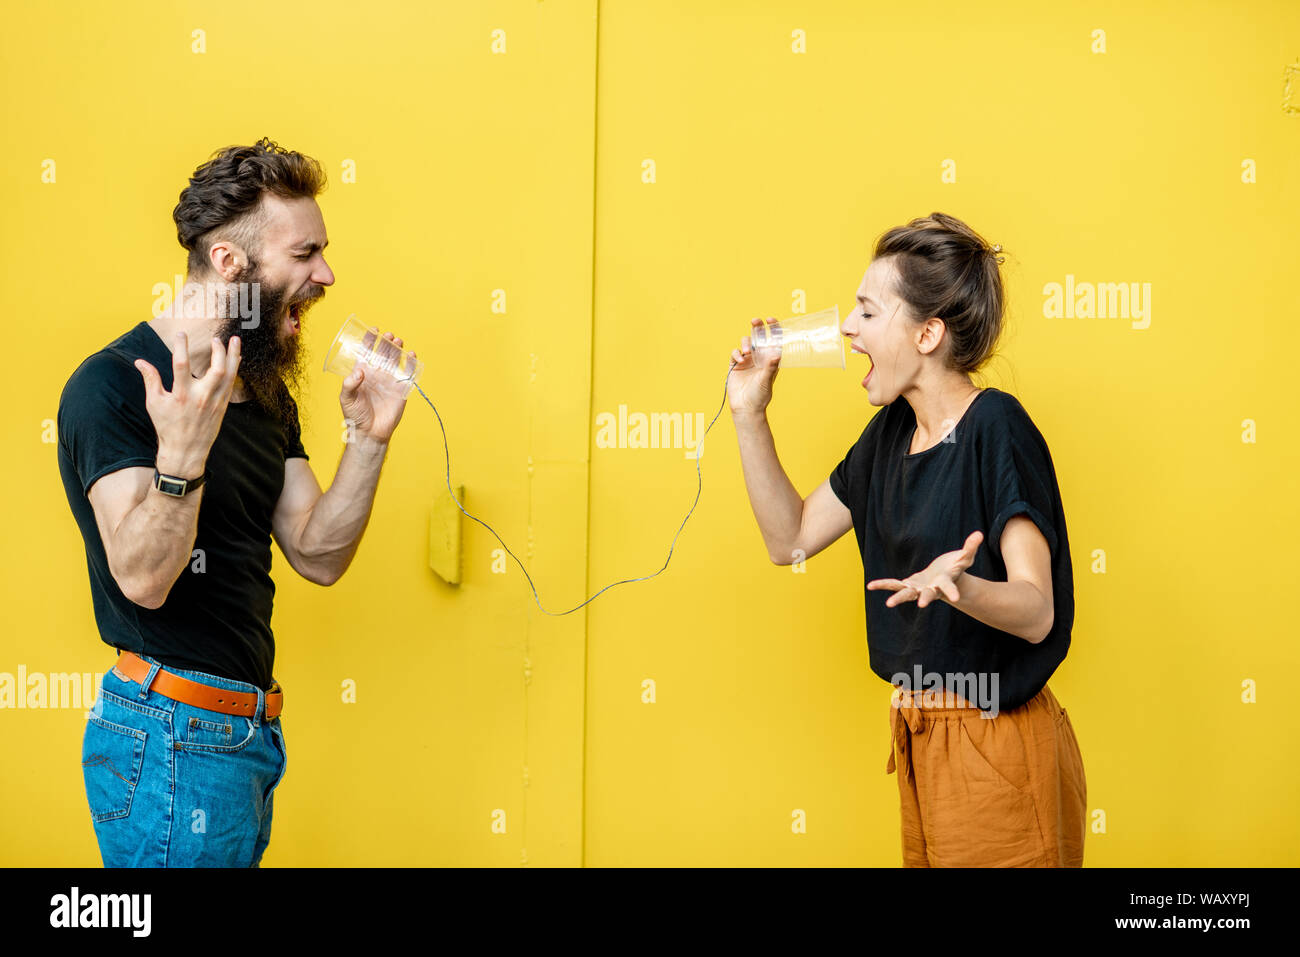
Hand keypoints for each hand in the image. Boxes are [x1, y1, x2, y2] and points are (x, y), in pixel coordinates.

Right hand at [134, 331, 240, 476]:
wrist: (186, 451)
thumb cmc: (168, 426)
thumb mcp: (154, 404)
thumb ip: (151, 380)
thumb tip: (139, 361)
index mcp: (181, 396)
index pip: (181, 366)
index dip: (180, 347)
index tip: (180, 334)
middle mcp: (201, 398)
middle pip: (215, 370)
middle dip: (218, 351)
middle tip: (215, 338)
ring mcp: (215, 402)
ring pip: (229, 376)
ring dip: (233, 356)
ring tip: (235, 339)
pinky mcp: (223, 406)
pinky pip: (232, 384)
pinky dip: (235, 369)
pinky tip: (236, 357)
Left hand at [340, 328, 414, 443]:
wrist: (370, 432)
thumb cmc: (355, 415)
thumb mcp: (346, 398)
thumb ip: (350, 384)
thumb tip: (360, 371)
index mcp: (362, 372)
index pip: (366, 351)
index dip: (370, 340)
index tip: (374, 330)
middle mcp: (377, 373)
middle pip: (383, 352)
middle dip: (386, 342)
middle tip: (389, 336)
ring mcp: (389, 380)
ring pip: (396, 359)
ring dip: (398, 349)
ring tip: (398, 342)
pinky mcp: (401, 389)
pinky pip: (408, 373)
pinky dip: (411, 363)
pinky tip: (411, 355)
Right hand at [728, 317, 781, 416]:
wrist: (745, 407)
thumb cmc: (760, 396)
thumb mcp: (766, 381)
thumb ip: (770, 367)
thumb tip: (777, 355)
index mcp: (770, 359)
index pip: (773, 340)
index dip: (773, 328)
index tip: (769, 320)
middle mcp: (759, 358)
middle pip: (758, 337)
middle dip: (757, 327)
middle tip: (755, 321)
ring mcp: (747, 361)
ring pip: (746, 343)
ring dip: (745, 343)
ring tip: (747, 352)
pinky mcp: (735, 365)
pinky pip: (735, 353)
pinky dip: (736, 354)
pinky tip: (740, 361)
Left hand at [868, 531, 983, 607]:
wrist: (945, 579)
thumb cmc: (956, 568)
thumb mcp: (964, 558)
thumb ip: (970, 547)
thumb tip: (979, 534)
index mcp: (945, 582)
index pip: (950, 586)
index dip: (953, 591)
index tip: (956, 598)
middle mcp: (932, 589)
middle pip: (928, 595)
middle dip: (925, 599)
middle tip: (921, 606)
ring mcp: (919, 588)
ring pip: (908, 594)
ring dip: (898, 598)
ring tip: (889, 604)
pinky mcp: (909, 585)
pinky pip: (894, 584)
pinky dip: (883, 584)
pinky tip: (870, 586)